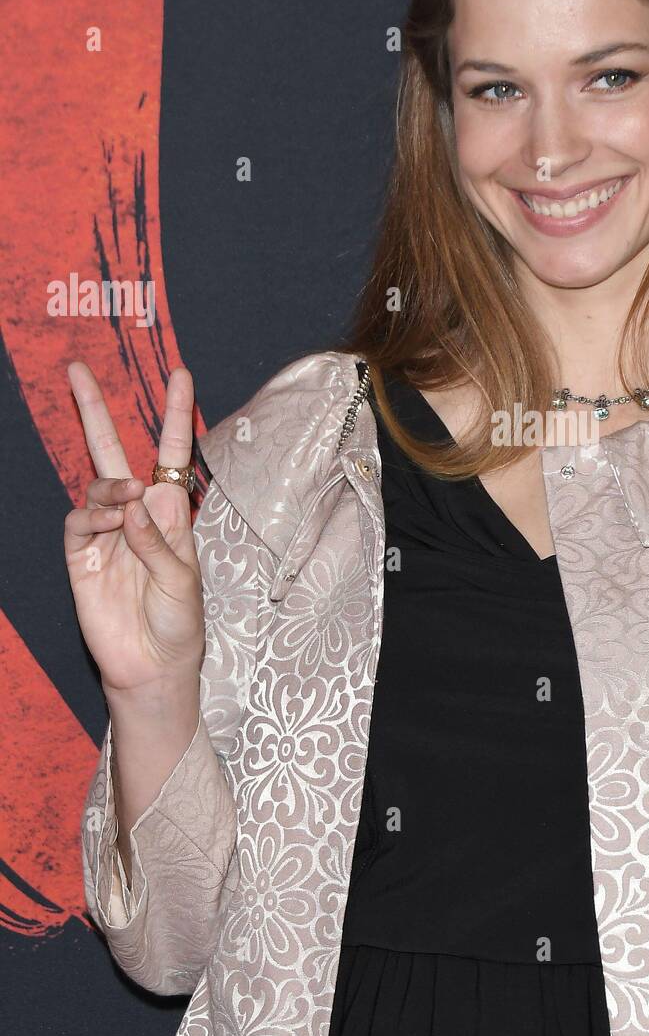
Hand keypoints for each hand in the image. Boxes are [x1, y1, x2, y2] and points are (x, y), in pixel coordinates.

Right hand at [64, 361, 204, 700]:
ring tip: (126, 499)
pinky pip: (80, 522)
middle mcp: (136, 516)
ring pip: (95, 486)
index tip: (181, 374)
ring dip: (109, 485)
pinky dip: (94, 516)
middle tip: (77, 368)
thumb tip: (131, 503)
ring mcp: (106, 534)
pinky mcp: (81, 557)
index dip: (174, 413)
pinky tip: (112, 525)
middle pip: (112, 452)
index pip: (171, 453)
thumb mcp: (184, 581)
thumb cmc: (179, 624)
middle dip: (95, 410)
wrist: (152, 667)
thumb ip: (158, 543)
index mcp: (171, 513)